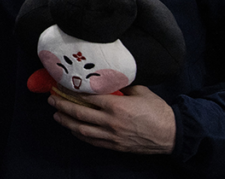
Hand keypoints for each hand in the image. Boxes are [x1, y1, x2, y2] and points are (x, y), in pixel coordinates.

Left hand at [49, 85, 175, 153]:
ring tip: (56, 115)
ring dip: (66, 122)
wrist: (172, 134)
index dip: (71, 92)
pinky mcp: (115, 146)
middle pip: (79, 113)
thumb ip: (122, 85)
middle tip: (52, 99)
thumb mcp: (140, 91)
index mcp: (117, 106)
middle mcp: (111, 121)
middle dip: (62, 106)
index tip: (61, 86)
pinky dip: (79, 134)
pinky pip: (92, 141)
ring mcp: (112, 136)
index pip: (87, 97)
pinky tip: (72, 129)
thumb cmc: (158, 110)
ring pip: (82, 130)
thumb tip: (107, 78)